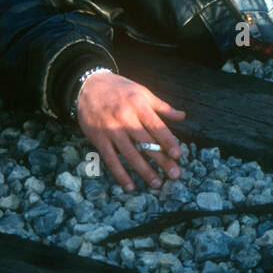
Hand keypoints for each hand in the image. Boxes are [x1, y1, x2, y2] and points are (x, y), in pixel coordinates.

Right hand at [73, 72, 184, 191]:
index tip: (178, 155)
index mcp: (139, 106)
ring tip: (157, 183)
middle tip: (175, 175)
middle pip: (146, 143)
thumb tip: (183, 116)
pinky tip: (130, 186)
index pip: (156, 126)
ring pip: (130, 154)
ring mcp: (110, 130)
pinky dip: (120, 174)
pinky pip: (111, 160)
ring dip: (144, 171)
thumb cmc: (120, 89)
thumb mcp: (143, 93)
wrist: (89, 86)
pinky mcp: (98, 139)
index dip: (168, 141)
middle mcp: (125, 118)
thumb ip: (163, 107)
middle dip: (162, 160)